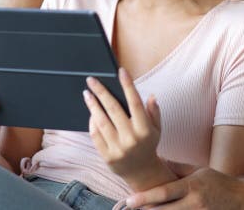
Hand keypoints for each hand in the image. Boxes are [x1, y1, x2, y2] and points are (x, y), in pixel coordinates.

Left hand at [83, 67, 175, 190]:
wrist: (141, 173)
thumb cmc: (148, 145)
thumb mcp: (157, 128)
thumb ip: (154, 112)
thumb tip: (150, 96)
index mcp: (145, 129)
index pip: (135, 102)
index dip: (128, 85)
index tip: (121, 71)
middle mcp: (131, 138)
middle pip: (113, 109)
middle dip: (101, 92)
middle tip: (92, 80)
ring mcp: (118, 148)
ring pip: (101, 121)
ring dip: (93, 105)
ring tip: (87, 93)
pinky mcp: (107, 156)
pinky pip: (96, 135)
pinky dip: (92, 123)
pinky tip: (90, 113)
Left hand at [125, 163, 243, 209]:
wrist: (242, 200)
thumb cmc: (219, 183)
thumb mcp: (199, 170)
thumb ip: (177, 168)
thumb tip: (158, 161)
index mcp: (192, 186)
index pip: (164, 193)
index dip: (145, 197)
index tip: (129, 200)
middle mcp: (194, 203)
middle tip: (129, 209)